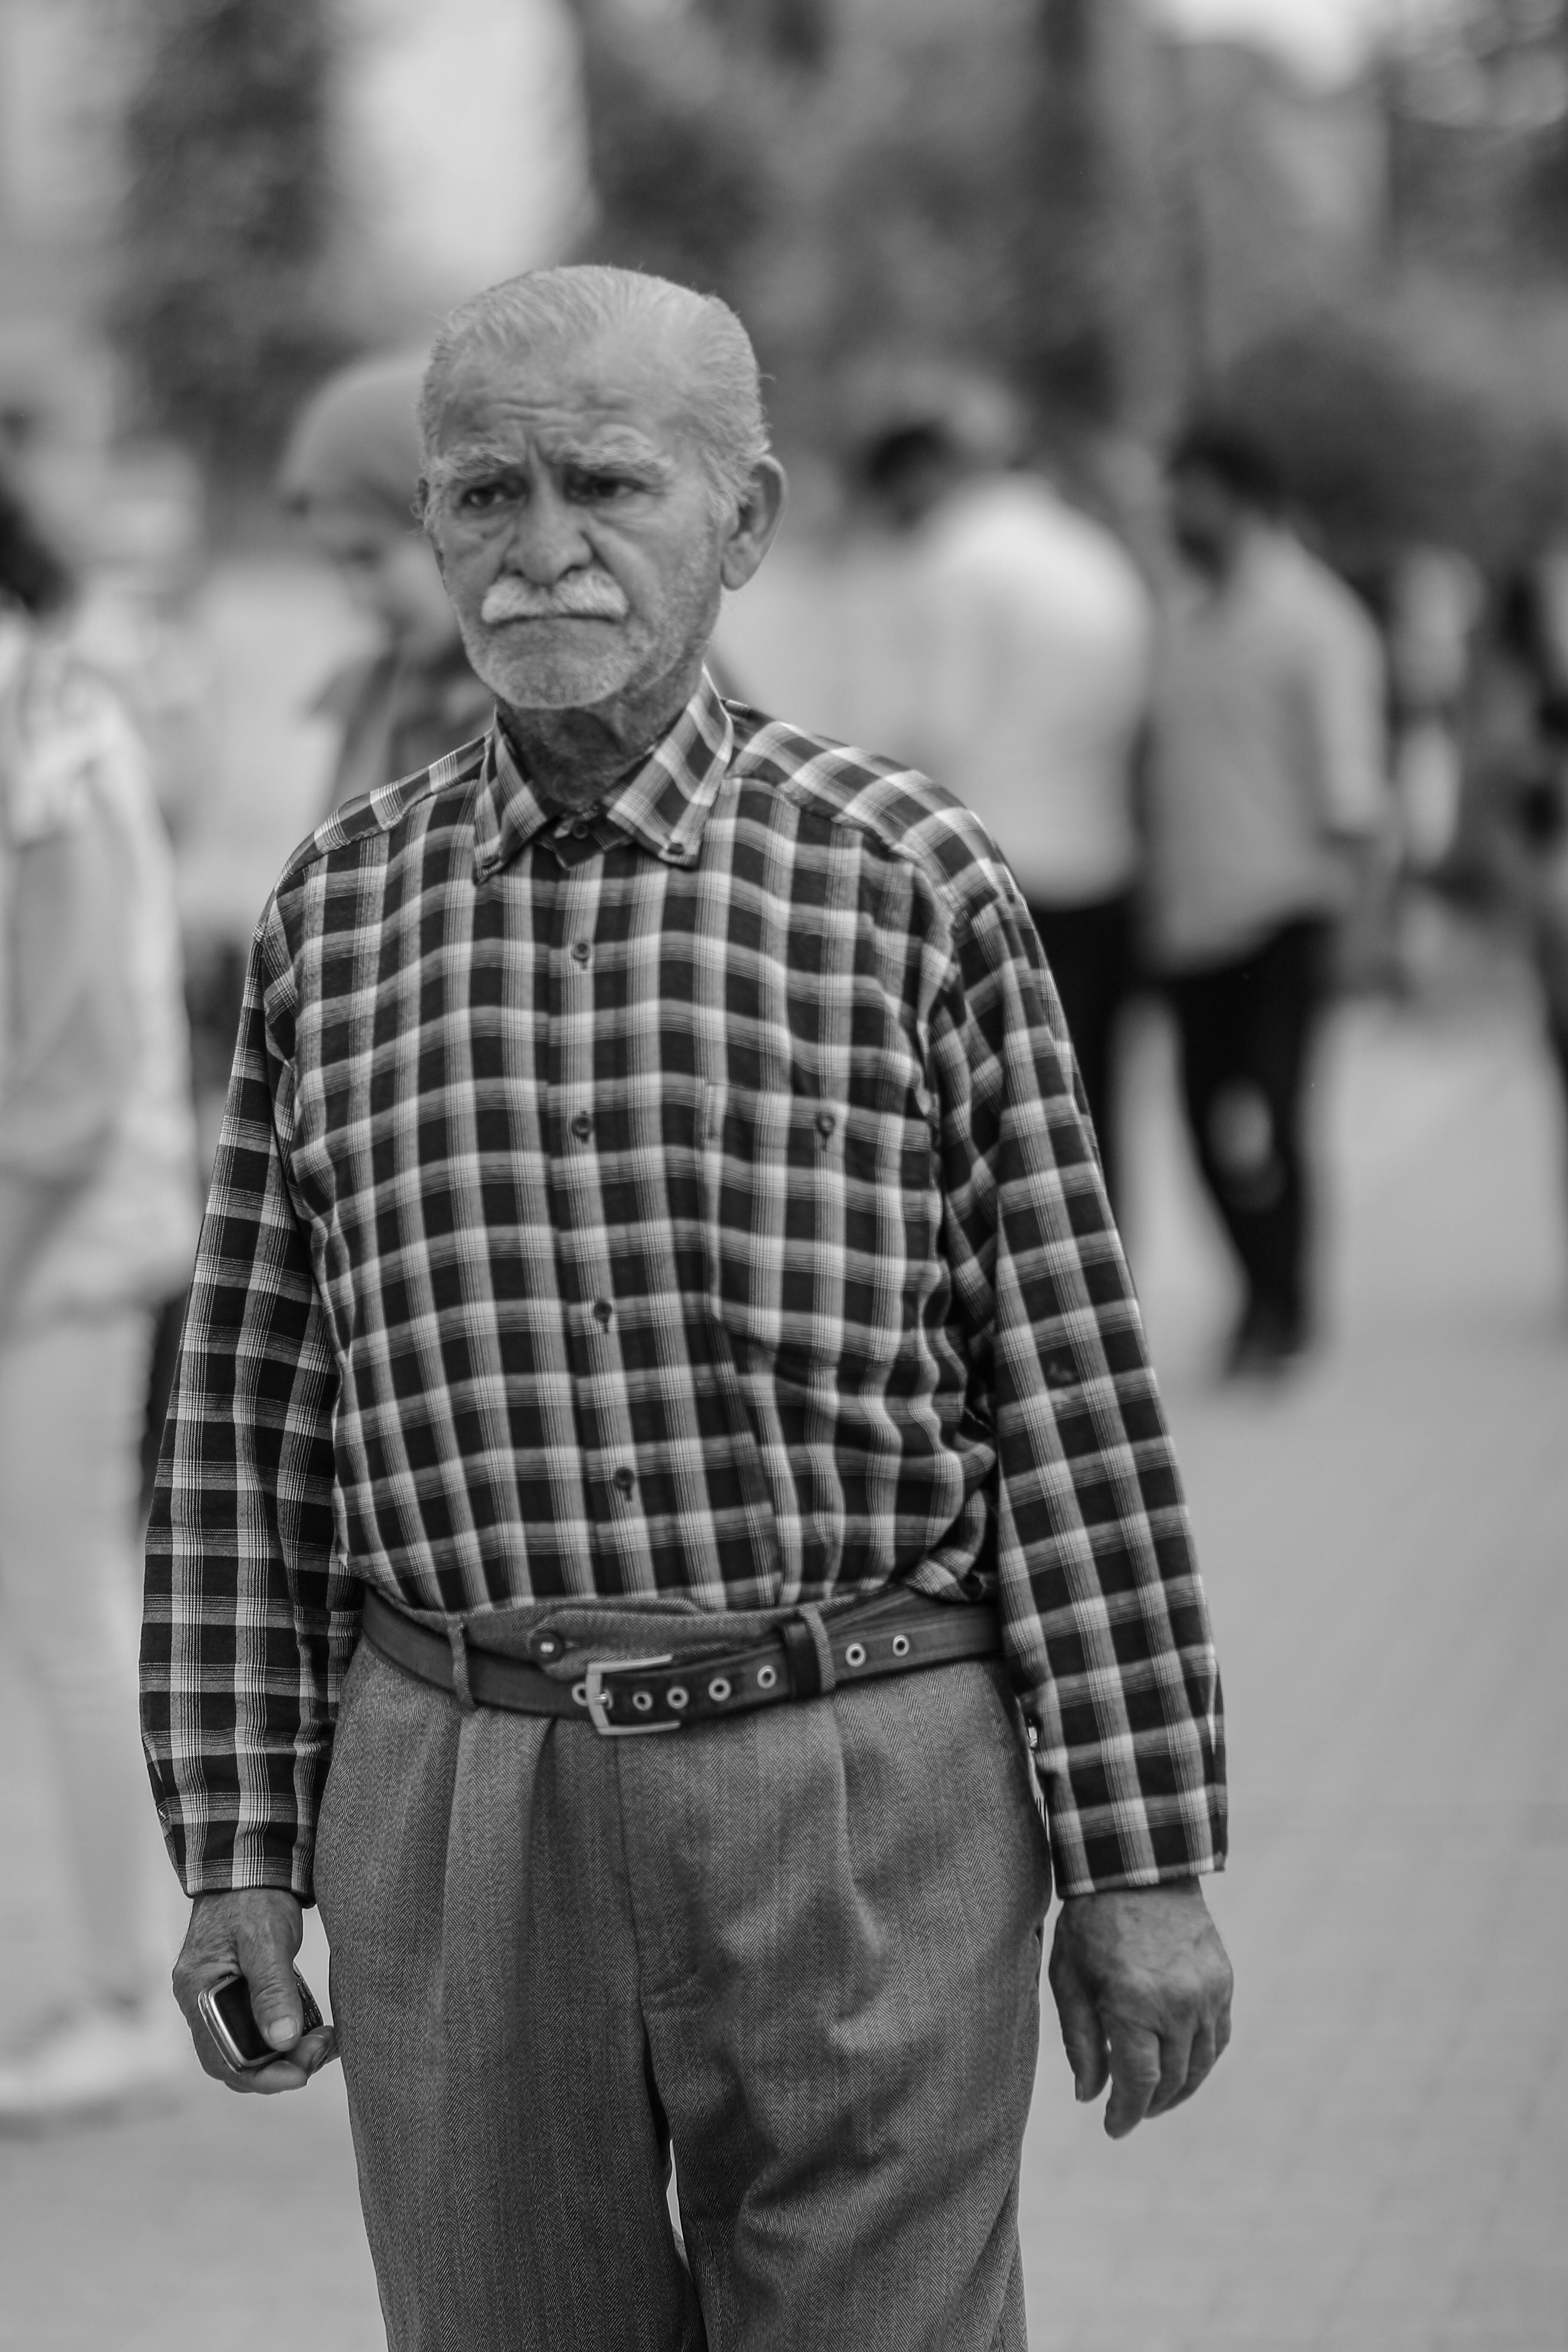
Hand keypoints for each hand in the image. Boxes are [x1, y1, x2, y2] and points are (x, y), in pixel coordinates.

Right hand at [172, 1889, 338, 2095]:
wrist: (248, 1865)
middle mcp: (200, 2003)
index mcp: (197, 1992)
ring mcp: (216, 1999)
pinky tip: (313, 2029)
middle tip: (321, 2050)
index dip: (263, 2077)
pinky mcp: (236, 1992)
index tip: (303, 2074)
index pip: (222, 2058)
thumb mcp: (266, 1940)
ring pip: (248, 2049)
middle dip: (280, 2066)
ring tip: (324, 2042)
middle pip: (235, 2061)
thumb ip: (272, 1989)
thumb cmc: (253, 1897)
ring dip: (286, 2053)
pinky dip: (283, 2035)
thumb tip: (283, 2041)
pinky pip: (255, 2028)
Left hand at [1047, 1880, 1231, 2138]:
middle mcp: (1177, 2005)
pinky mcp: (1223, 1982)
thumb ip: (1081, 2042)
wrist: (1138, 1869)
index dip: (1125, 2114)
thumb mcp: (1069, 1979)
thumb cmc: (1092, 1924)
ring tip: (1155, 2098)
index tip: (1112, 2128)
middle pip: (1171, 2080)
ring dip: (1179, 2089)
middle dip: (1148, 2104)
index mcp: (1134, 2006)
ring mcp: (1206, 1994)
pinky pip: (1218, 2038)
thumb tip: (1089, 2096)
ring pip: (1201, 2065)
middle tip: (1130, 2112)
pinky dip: (1202, 2060)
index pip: (1138, 2084)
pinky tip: (1183, 2066)